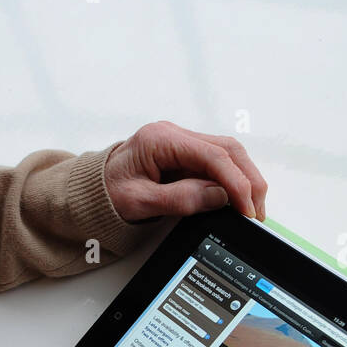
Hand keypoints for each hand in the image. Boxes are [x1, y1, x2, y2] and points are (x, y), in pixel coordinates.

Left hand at [104, 120, 267, 221]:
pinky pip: (216, 163)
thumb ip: (180, 198)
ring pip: (227, 154)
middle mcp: (173, 134)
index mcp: (160, 139)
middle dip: (249, 180)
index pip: (212, 156)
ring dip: (244, 180)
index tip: (247, 208)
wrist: (88, 191)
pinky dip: (231, 181)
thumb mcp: (138, 202)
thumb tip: (219, 196)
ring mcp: (180, 142)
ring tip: (252, 208)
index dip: (236, 182)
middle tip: (257, 211)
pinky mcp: (183, 154)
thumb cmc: (104, 194)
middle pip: (227, 149)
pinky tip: (237, 199)